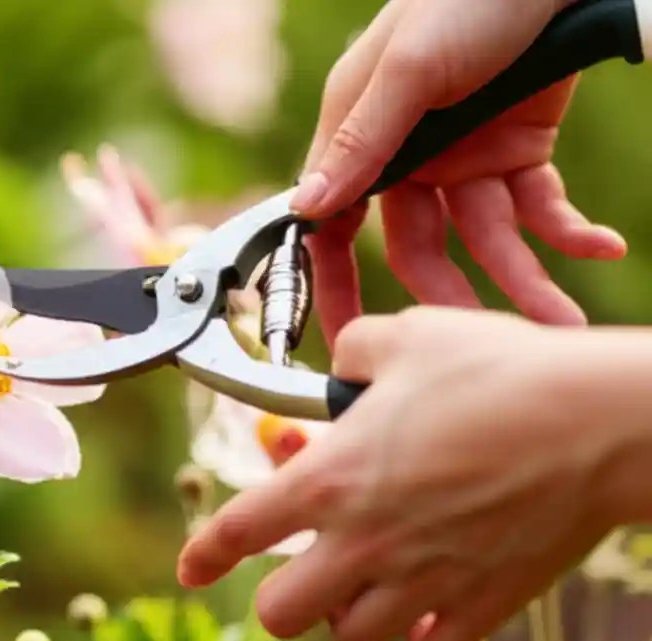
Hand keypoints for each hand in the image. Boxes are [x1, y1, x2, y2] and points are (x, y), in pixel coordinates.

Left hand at [177, 308, 651, 640]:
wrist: (598, 421)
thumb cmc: (500, 370)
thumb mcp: (407, 336)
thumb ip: (352, 352)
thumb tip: (340, 367)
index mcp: (332, 477)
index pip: (238, 530)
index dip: (203, 554)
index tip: (190, 569)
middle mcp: (366, 541)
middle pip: (281, 613)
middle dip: (283, 590)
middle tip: (311, 557)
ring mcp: (422, 581)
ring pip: (350, 637)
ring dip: (349, 609)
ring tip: (372, 571)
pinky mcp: (480, 604)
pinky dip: (420, 637)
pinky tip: (428, 602)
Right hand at [298, 0, 626, 344]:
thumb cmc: (462, 0)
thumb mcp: (407, 69)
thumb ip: (360, 142)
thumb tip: (304, 209)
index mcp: (361, 136)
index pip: (335, 224)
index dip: (335, 282)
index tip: (347, 337)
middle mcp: (408, 157)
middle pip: (417, 247)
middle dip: (447, 296)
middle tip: (476, 341)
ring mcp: (464, 159)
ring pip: (486, 239)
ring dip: (523, 279)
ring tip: (561, 321)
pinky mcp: (521, 153)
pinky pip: (541, 208)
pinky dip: (571, 231)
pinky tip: (601, 246)